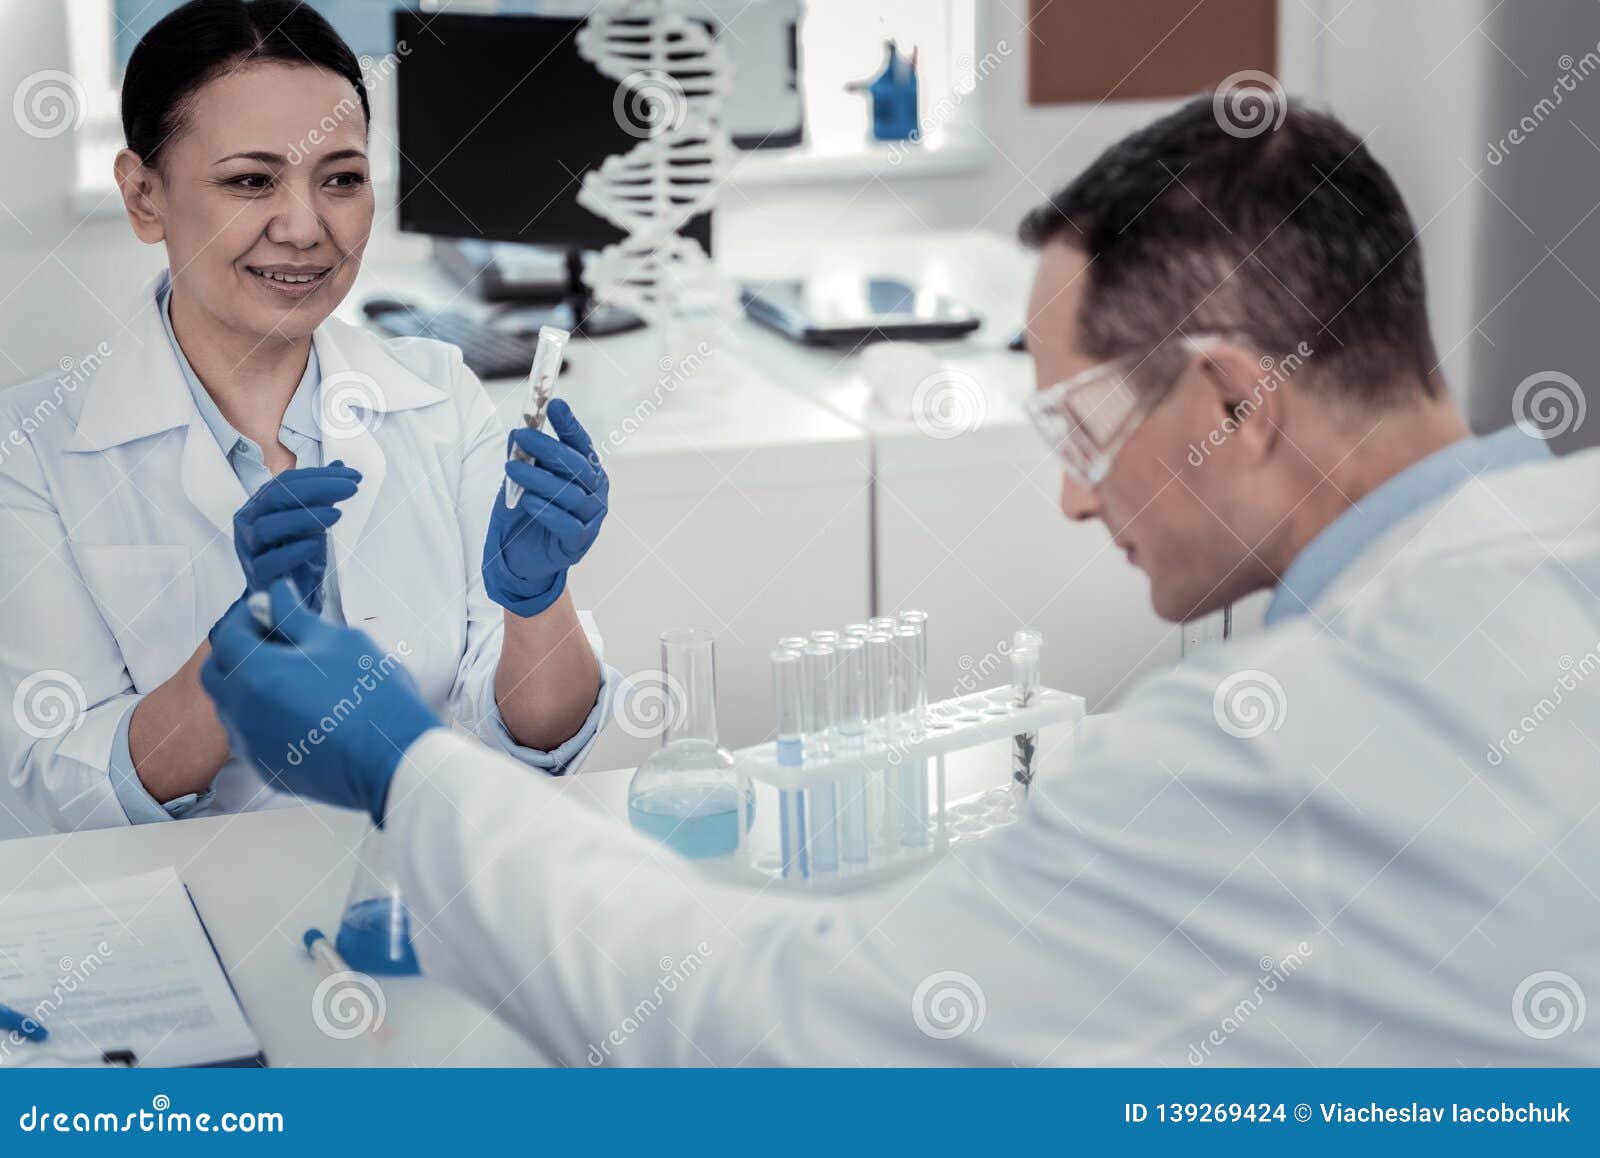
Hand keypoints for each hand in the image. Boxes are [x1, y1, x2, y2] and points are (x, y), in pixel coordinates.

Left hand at [199, 580, 441, 824]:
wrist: (395, 759)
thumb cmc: (372, 696)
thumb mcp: (338, 642)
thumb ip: (295, 617)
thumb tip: (275, 595)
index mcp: (256, 673)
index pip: (228, 635)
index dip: (247, 618)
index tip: (270, 613)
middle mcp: (243, 712)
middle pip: (216, 674)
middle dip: (237, 653)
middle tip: (275, 644)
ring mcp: (253, 745)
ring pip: (231, 707)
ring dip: (249, 688)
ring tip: (292, 680)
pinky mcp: (270, 768)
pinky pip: (252, 736)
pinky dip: (265, 719)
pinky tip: (301, 713)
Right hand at [231, 462, 360, 614]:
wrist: (286, 593)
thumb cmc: (296, 554)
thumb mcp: (313, 520)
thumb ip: (322, 493)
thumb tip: (340, 465)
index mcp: (260, 504)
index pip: (287, 481)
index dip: (321, 476)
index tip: (354, 476)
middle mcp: (248, 521)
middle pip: (276, 497)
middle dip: (317, 488)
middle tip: (351, 488)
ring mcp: (249, 548)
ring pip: (268, 527)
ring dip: (305, 517)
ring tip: (337, 514)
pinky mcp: (256, 575)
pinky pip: (269, 562)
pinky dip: (293, 551)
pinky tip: (316, 544)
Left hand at [483, 399, 608, 617]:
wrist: (520, 558)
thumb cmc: (525, 514)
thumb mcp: (519, 481)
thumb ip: (522, 458)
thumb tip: (518, 432)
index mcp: (585, 472)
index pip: (580, 443)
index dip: (568, 423)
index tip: (554, 404)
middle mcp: (594, 491)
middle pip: (575, 465)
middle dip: (547, 447)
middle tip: (521, 435)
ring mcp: (590, 518)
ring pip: (569, 494)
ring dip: (539, 478)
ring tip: (511, 469)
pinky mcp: (578, 543)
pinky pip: (568, 525)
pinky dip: (547, 512)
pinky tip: (528, 501)